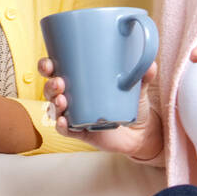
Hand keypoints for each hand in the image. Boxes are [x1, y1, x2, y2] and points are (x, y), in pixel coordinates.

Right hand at [39, 58, 162, 159]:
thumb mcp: (138, 86)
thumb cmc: (133, 102)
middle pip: (51, 90)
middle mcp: (73, 97)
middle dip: (49, 85)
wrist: (140, 131)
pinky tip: (63, 121)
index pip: (56, 70)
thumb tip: (150, 65)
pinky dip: (62, 126)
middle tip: (59, 82)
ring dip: (54, 103)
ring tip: (62, 100)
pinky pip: (66, 130)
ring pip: (55, 109)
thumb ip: (143, 76)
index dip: (46, 66)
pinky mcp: (81, 132)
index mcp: (80, 80)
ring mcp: (75, 115)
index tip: (48, 62)